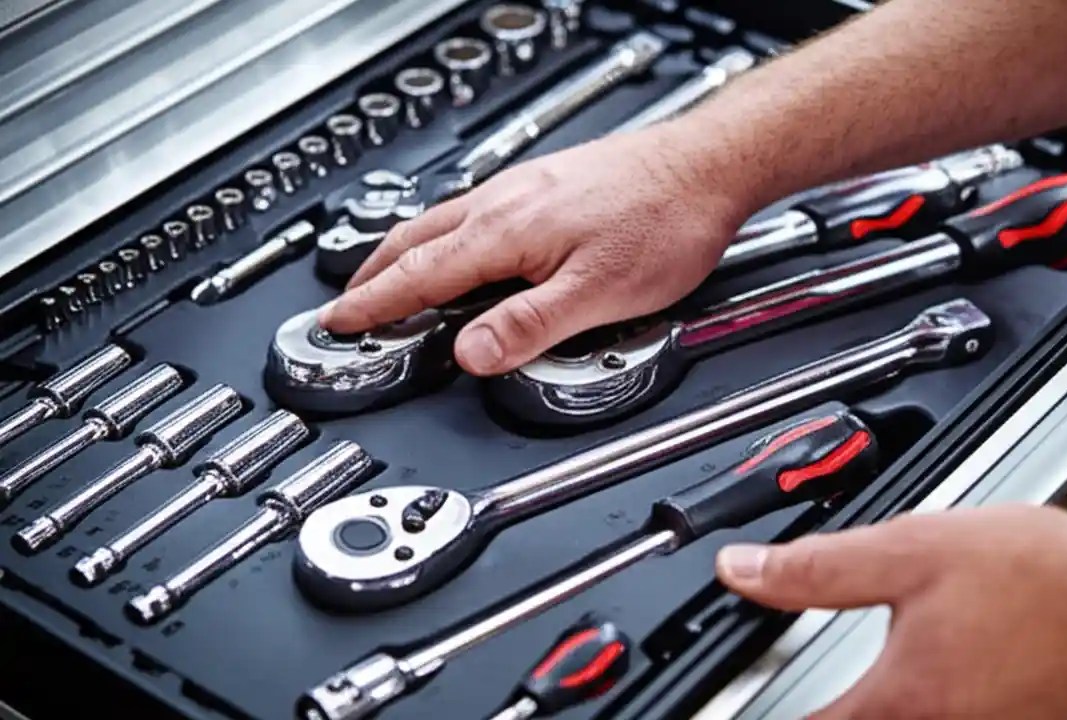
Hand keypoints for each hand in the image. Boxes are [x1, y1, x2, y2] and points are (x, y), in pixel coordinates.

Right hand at [319, 124, 754, 375]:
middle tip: (347, 306)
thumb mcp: (598, 293)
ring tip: (388, 280)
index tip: (340, 322)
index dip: (374, 304)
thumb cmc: (665, 221)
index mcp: (506, 230)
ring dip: (404, 255)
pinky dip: (441, 238)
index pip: (419, 274)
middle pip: (416, 241)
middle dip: (373, 276)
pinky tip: (458, 248)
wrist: (707, 165)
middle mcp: (506, 201)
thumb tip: (470, 354)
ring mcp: (524, 188)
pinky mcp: (546, 184)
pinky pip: (470, 211)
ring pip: (441, 222)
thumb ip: (529, 326)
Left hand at [716, 505, 1066, 719]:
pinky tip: (950, 672)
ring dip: (882, 708)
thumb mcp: (911, 550)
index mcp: (902, 703)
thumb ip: (815, 569)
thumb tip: (742, 570)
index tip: (744, 701)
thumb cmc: (1046, 576)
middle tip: (819, 683)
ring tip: (903, 664)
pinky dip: (931, 708)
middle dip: (831, 708)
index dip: (763, 712)